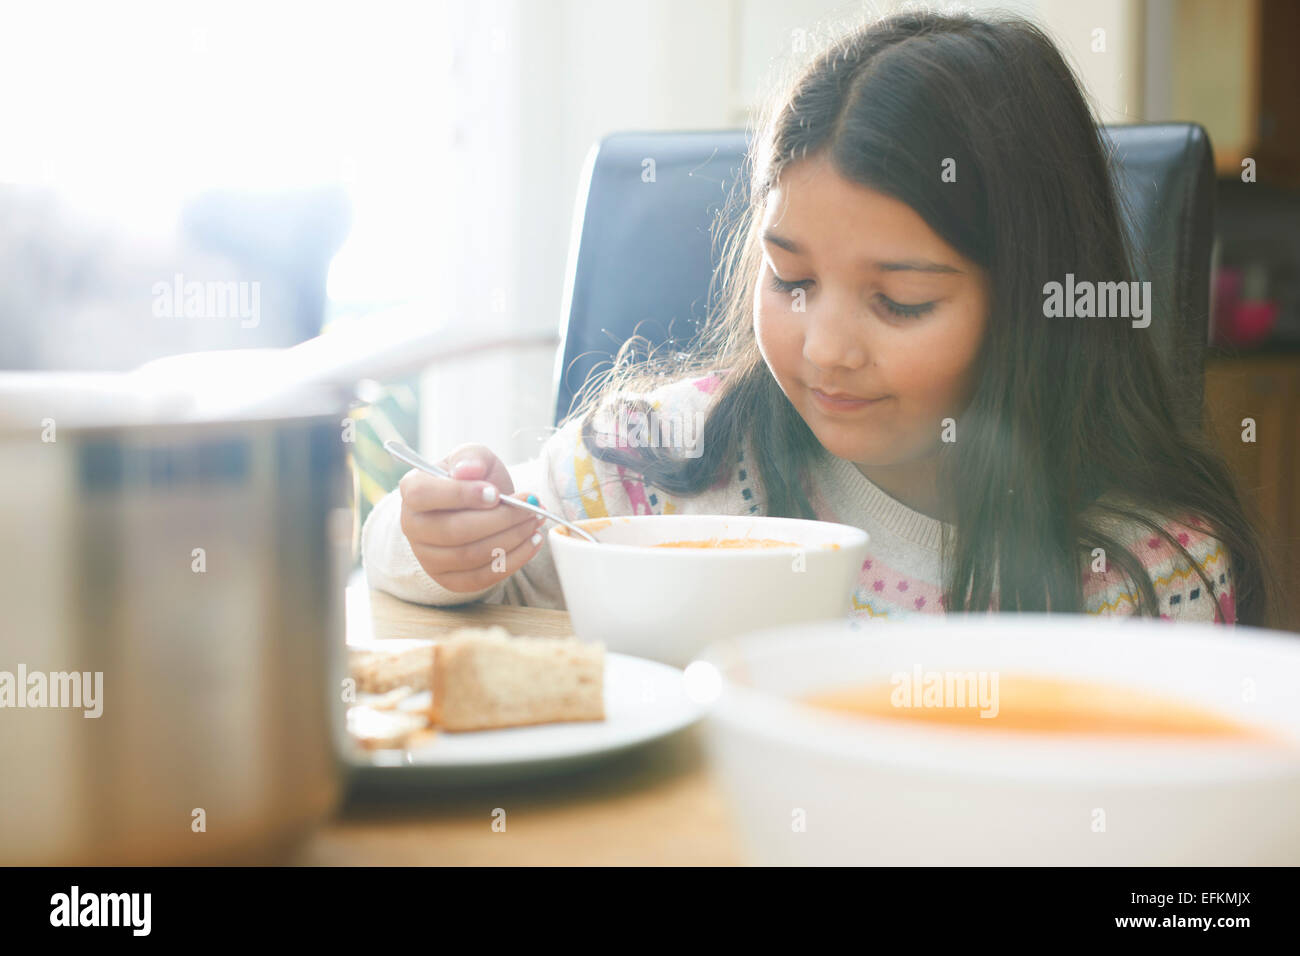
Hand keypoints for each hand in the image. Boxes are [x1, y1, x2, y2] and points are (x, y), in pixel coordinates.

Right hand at [397, 443, 545, 592]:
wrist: (480, 508)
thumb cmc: (475, 479)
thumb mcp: (474, 457)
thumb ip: (471, 457)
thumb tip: (468, 470)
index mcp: (412, 489)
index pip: (423, 495)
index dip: (460, 495)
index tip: (496, 493)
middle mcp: (412, 526)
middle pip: (453, 531)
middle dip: (500, 520)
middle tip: (530, 508)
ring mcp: (427, 557)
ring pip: (469, 556)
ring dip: (510, 539)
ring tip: (534, 522)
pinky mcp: (448, 579)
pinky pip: (480, 578)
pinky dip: (512, 561)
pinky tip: (532, 543)